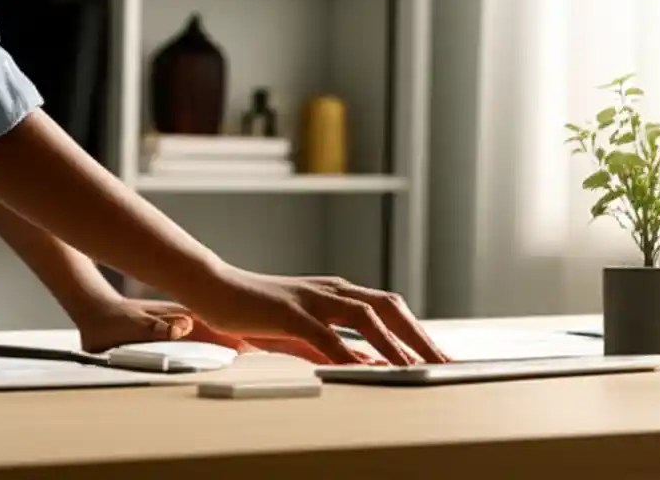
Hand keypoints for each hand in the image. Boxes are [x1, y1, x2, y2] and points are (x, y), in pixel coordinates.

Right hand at [186, 270, 450, 365]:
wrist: (215, 290)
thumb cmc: (258, 314)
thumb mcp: (305, 334)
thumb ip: (338, 348)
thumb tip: (372, 366)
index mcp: (340, 294)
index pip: (391, 310)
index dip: (419, 332)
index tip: (442, 357)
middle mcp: (334, 291)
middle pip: (390, 308)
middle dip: (419, 336)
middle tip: (444, 363)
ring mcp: (313, 299)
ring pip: (366, 316)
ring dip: (394, 343)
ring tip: (415, 367)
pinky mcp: (290, 312)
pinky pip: (325, 335)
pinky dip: (347, 352)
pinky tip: (364, 368)